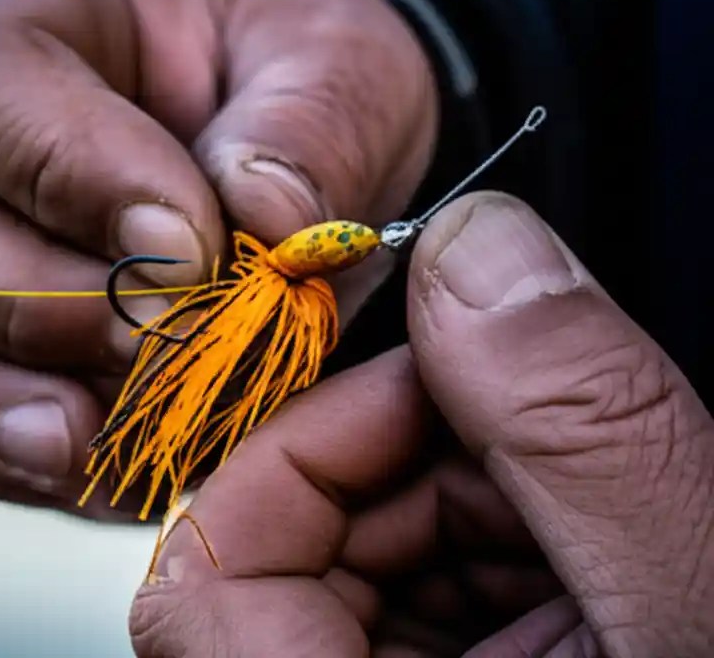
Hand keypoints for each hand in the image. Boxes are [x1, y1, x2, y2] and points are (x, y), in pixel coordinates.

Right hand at [0, 0, 436, 516]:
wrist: (289, 173)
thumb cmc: (296, 92)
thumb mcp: (342, 68)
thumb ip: (309, 131)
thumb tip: (260, 220)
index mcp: (26, 16)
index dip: (70, 176)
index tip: (189, 250)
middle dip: (36, 306)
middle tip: (156, 348)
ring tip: (87, 440)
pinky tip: (76, 467)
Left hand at [129, 193, 713, 655]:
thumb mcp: (699, 605)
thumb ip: (585, 435)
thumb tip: (481, 256)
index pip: (205, 586)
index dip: (294, 459)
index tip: (424, 385)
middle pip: (292, 559)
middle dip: (414, 469)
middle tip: (541, 436)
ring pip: (366, 576)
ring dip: (475, 510)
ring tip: (595, 514)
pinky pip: (431, 613)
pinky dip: (504, 559)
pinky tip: (593, 562)